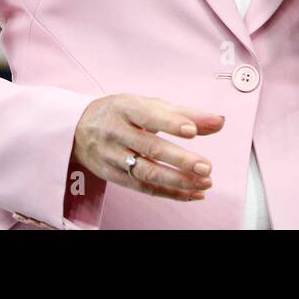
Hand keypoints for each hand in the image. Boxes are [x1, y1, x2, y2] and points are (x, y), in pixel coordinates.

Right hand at [72, 94, 222, 200]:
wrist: (78, 128)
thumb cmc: (122, 113)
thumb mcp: (148, 105)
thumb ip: (185, 114)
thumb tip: (219, 122)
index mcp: (126, 108)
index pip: (149, 115)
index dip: (171, 123)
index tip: (192, 130)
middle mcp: (117, 132)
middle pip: (149, 148)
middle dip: (179, 159)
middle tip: (205, 166)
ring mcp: (113, 156)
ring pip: (146, 172)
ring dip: (178, 180)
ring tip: (204, 182)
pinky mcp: (113, 176)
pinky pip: (143, 188)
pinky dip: (170, 193)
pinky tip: (193, 193)